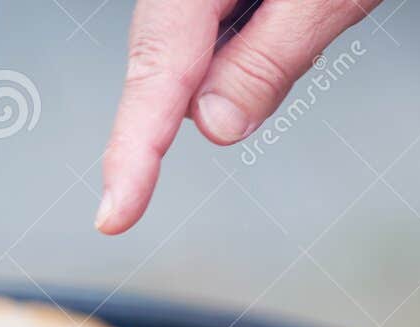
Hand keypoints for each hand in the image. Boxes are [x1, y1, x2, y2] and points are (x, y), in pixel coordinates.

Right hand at [97, 0, 378, 233]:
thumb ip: (271, 58)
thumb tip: (214, 127)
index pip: (157, 72)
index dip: (133, 150)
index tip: (115, 213)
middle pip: (164, 55)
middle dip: (186, 102)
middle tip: (233, 92)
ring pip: (193, 42)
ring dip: (238, 59)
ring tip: (304, 12)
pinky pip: (218, 19)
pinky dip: (247, 37)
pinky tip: (292, 12)